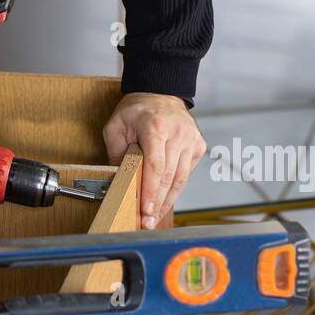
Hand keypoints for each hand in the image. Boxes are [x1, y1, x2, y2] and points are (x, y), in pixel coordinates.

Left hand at [103, 92, 205, 229]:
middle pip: (169, 177)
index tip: (146, 210)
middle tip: (147, 222)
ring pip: (181, 179)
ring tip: (154, 217)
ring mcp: (192, 139)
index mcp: (156, 127)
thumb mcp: (116, 126)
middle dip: (158, 202)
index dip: (151, 191)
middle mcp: (178, 133)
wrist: (159, 92)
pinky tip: (165, 200)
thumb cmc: (136, 110)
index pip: (156, 166)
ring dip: (167, 200)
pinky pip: (186, 173)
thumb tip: (120, 180)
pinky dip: (175, 187)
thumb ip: (117, 152)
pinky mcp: (198, 146)